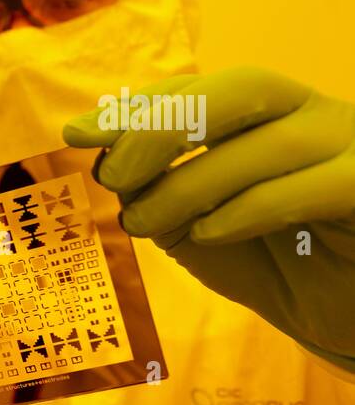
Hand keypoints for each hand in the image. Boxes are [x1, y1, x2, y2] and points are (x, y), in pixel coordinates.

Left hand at [64, 67, 354, 367]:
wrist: (340, 318)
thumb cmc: (266, 262)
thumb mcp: (194, 222)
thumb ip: (155, 187)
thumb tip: (99, 156)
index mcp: (270, 111)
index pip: (200, 86)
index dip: (136, 106)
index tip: (77, 135)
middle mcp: (316, 115)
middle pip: (240, 88)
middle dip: (163, 126)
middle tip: (113, 175)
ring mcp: (354, 147)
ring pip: (269, 143)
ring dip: (189, 183)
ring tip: (143, 222)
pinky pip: (314, 187)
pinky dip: (248, 208)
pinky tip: (206, 234)